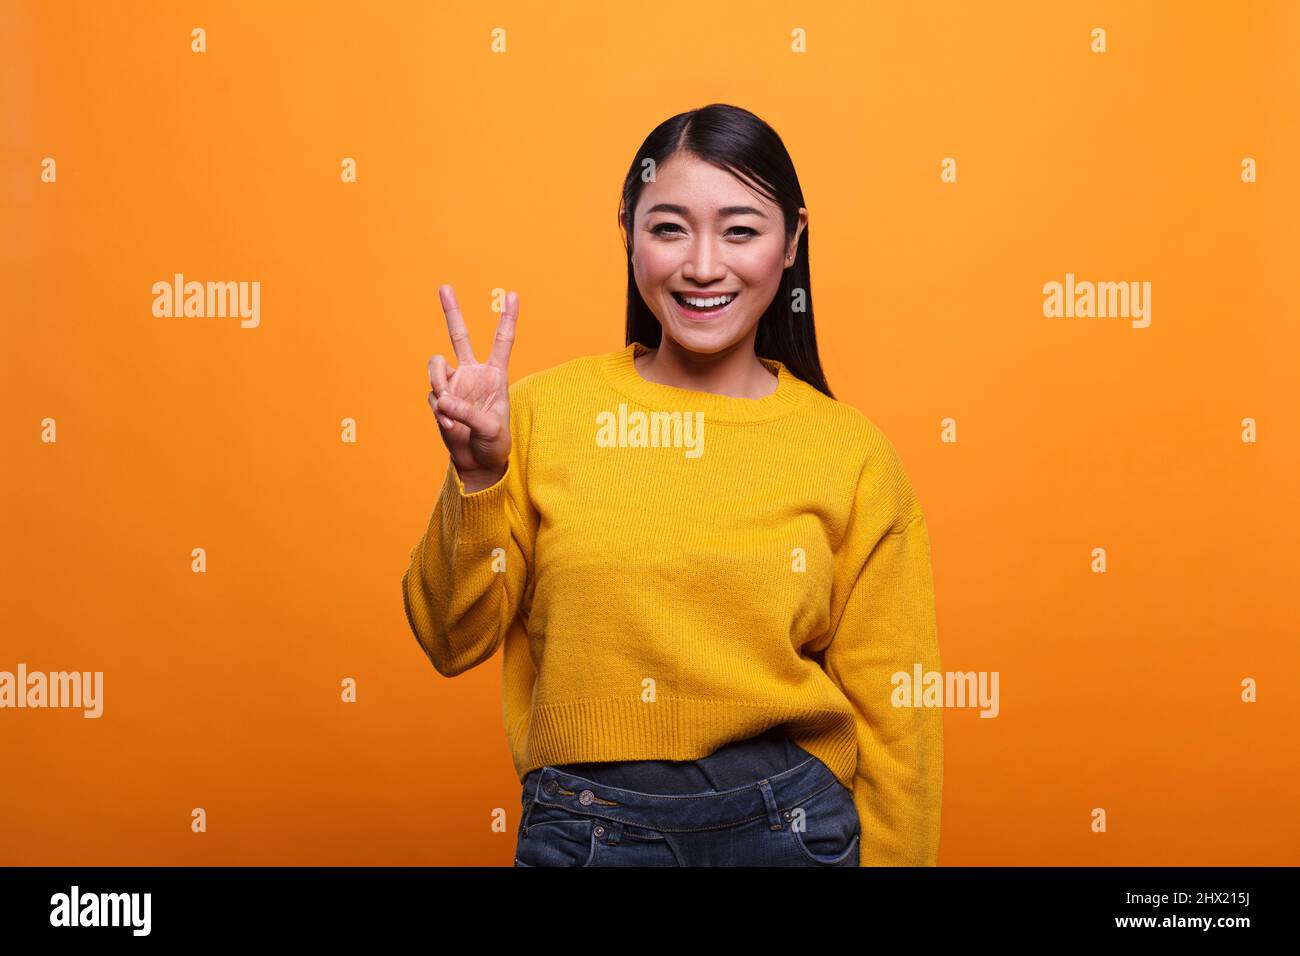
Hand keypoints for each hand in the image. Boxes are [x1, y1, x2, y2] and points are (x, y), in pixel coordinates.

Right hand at [427, 284, 517, 488]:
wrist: (476, 462)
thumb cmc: (493, 443)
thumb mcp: (490, 429)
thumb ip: (468, 412)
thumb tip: (443, 399)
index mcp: (495, 376)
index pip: (502, 342)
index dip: (508, 318)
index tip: (512, 294)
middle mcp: (472, 374)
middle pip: (459, 335)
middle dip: (452, 311)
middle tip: (444, 287)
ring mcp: (454, 384)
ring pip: (436, 365)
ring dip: (438, 382)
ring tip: (448, 408)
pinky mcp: (439, 397)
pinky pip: (432, 395)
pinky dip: (440, 411)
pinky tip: (451, 426)